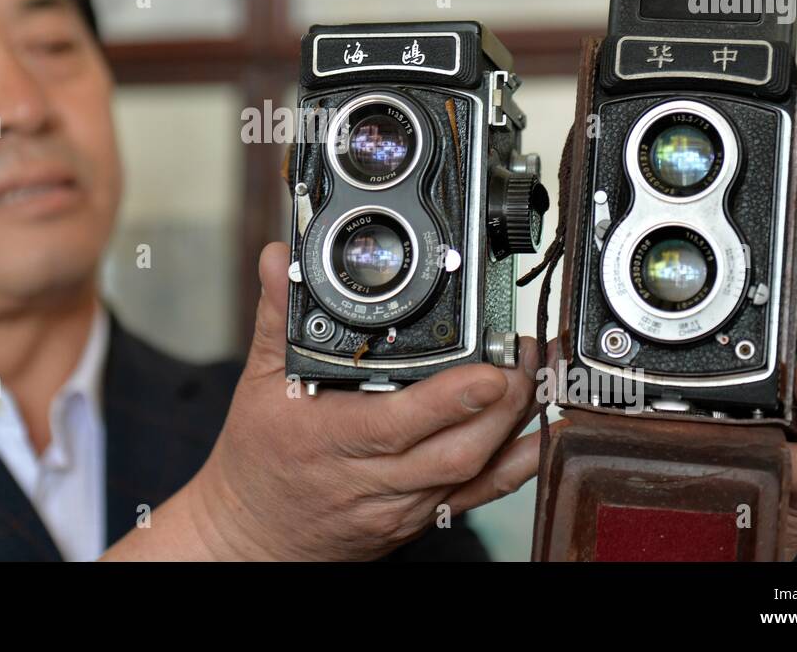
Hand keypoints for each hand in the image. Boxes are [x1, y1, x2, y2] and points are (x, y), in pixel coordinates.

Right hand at [185, 241, 544, 560]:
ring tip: (534, 373)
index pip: (395, 424)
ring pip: (474, 472)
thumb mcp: (259, 384)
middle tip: (523, 355)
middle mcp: (370, 478)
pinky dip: (517, 463)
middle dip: (503, 403)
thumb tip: (282, 261)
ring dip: (515, 424)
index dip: (449, 400)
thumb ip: (277, 318)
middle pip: (454, 450)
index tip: (488, 371)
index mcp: (328, 439)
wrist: (258, 535)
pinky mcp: (421, 517)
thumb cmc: (260, 462)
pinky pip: (480, 496)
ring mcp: (401, 503)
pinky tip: (538, 430)